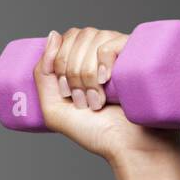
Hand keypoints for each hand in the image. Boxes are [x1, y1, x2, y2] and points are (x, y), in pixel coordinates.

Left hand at [33, 27, 179, 166]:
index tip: (66, 94)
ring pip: (91, 38)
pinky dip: (102, 62)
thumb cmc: (96, 131)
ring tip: (97, 99)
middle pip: (75, 37)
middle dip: (71, 72)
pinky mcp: (137, 53)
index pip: (64, 39)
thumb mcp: (54, 109)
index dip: (58, 63)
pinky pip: (110, 43)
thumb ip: (42, 76)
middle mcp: (102, 52)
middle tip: (82, 101)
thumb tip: (52, 34)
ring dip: (86, 74)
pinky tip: (105, 80)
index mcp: (84, 60)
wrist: (130, 145)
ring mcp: (121, 51)